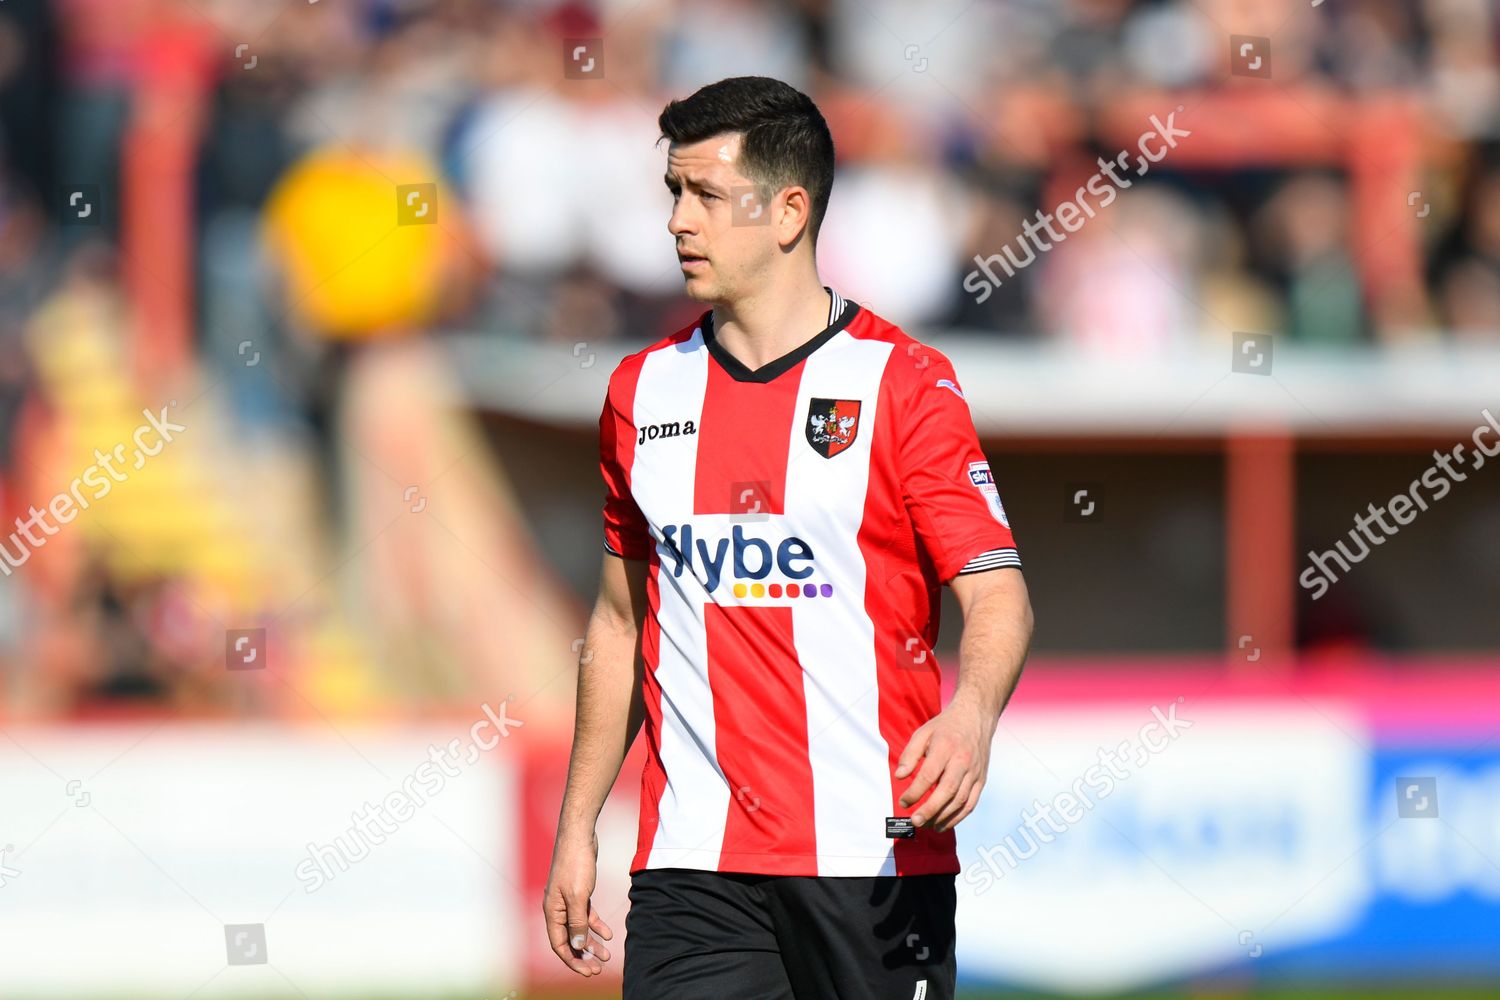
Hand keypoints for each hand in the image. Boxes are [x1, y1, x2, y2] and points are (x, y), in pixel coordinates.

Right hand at [543, 829, 613, 975]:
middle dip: (583, 955)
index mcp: (552, 912)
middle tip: (598, 968)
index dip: (573, 960)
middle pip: (569, 939)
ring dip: (591, 942)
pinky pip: (586, 915)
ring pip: (579, 928)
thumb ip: (578, 921)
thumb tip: (577, 945)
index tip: (588, 972)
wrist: (579, 836)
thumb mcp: (578, 896)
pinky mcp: (578, 892)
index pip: (560, 944)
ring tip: (606, 955)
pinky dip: (596, 925)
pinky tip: (608, 934)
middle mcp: (557, 909)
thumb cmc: (575, 864)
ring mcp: (567, 901)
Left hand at [894, 696, 995, 832]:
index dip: (915, 792)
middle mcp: (963, 761)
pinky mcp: (981, 780)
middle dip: (930, 809)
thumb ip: (910, 755)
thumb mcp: (923, 733)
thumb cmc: (945, 727)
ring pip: (960, 800)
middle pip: (948, 790)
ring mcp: (974, 772)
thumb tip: (900, 777)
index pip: (929, 774)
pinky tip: (943, 824)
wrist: (975, 718)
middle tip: (915, 821)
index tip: (903, 801)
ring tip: (926, 825)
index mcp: (946, 747)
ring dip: (943, 817)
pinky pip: (970, 803)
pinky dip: (958, 817)